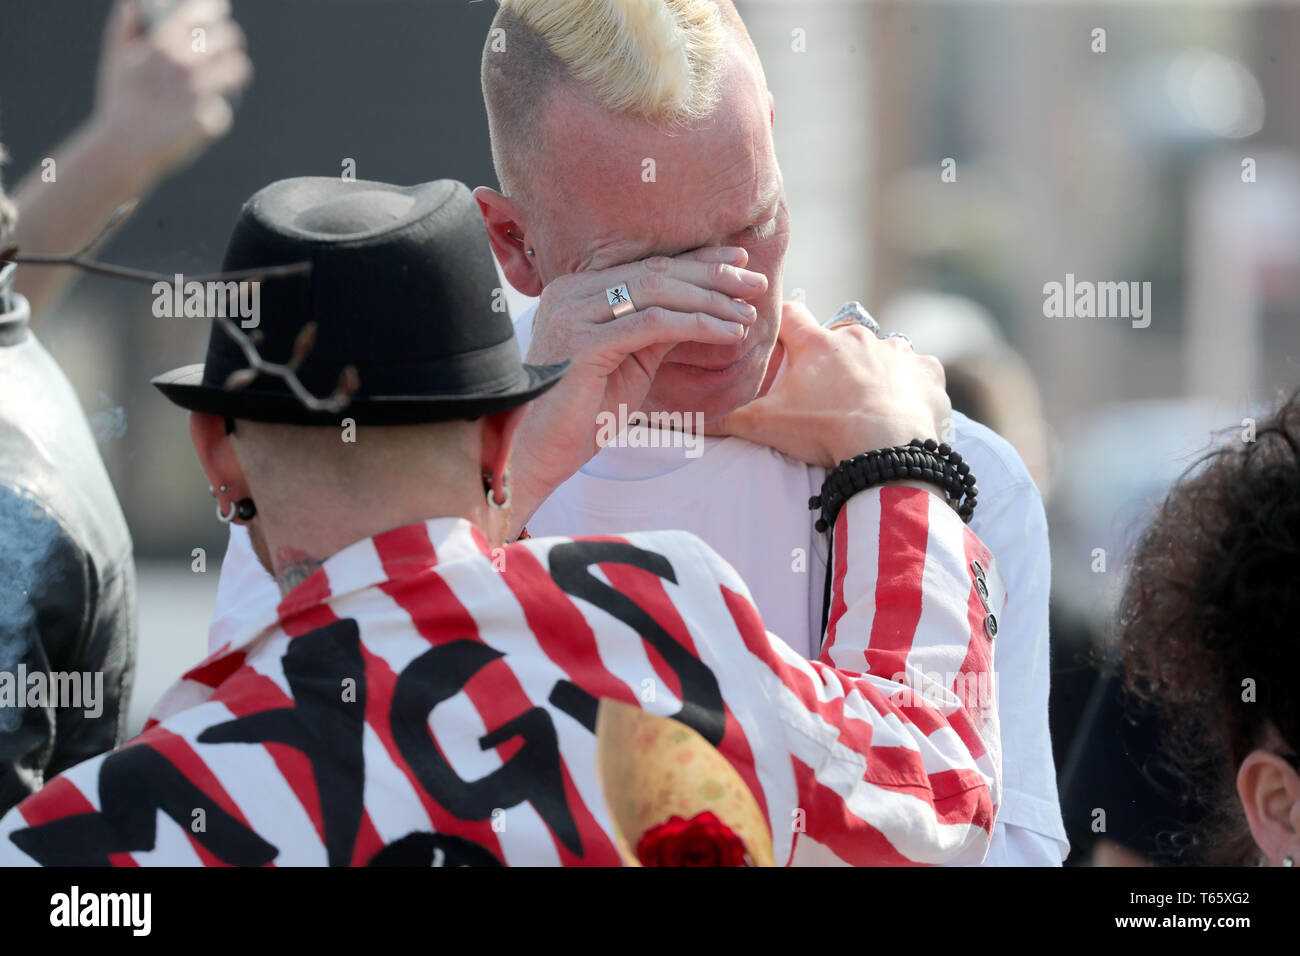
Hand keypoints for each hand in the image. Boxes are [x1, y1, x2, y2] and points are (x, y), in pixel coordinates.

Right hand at [90, 0, 251, 189]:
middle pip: (228, 37)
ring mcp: (198, 91)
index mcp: (161, 43)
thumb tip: (132, 2)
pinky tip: (210, 112)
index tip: (219, 12)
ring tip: (235, 70)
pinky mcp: (209, 118)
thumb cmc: (121, 101)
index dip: (215, 11)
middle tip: (230, 44)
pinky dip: (218, 109)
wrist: (124, 147)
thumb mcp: (117, 59)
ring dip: (238, 67)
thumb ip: (125, 25)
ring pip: (238, 68)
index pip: (202, 13)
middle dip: (231, 39)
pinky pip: (225, 107)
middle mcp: (183, 63)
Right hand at [508, 246, 766, 525]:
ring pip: (657, 291)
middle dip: (712, 274)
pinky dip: (696, 325)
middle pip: (655, 271)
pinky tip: (726, 332)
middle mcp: (571, 294)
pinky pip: (652, 324)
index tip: (737, 260)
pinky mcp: (583, 343)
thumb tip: (701, 309)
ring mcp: (574, 315)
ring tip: (746, 311)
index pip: (646, 265)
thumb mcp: (626, 363)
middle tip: (755, 280)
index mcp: (576, 292)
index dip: (697, 260)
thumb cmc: (579, 416)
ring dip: (710, 299)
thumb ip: (654, 331)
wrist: (533, 454)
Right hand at [705, 301, 950, 466]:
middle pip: (838, 336)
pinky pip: (919, 372)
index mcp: (817, 344)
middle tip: (827, 390)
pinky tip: (903, 407)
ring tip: (868, 403)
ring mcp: (897, 352)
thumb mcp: (766, 426)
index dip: (781, 323)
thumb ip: (725, 418)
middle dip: (833, 356)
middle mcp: (857, 337)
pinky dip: (911, 386)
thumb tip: (680, 419)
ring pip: (881, 352)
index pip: (790, 316)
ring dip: (874, 370)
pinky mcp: (927, 373)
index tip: (778, 333)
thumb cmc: (824, 431)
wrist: (887, 449)